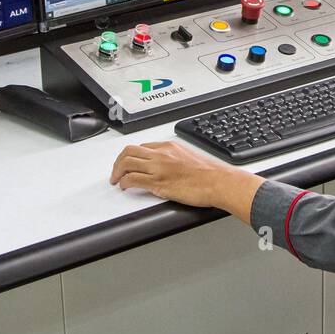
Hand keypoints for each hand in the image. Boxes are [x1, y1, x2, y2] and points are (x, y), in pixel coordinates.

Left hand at [110, 140, 263, 220]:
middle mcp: (161, 154)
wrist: (217, 182)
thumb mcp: (189, 157)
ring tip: (116, 180)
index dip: (132, 156)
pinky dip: (124, 183)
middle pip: (129, 151)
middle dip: (118, 162)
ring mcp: (158, 168)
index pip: (142, 146)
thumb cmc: (208, 174)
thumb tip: (168, 166)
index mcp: (168, 146)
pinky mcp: (157, 183)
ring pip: (126, 163)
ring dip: (117, 172)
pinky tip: (125, 187)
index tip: (129, 163)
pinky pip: (132, 180)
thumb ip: (174, 158)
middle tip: (116, 171)